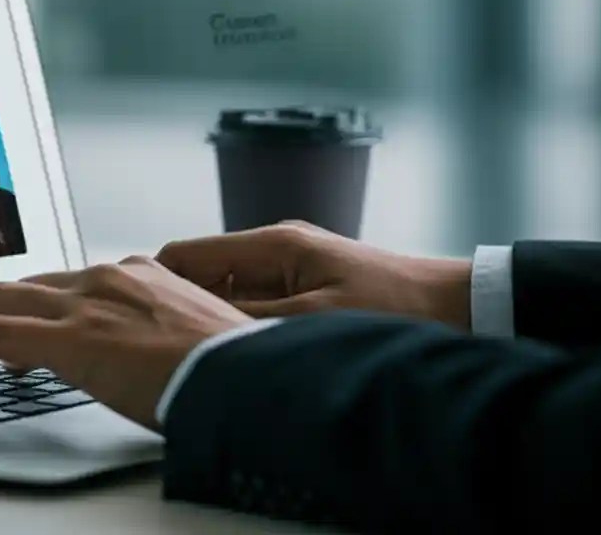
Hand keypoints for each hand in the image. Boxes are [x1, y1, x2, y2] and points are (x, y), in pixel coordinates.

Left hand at [0, 256, 252, 430]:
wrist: (252, 378)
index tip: (19, 339)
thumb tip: (158, 368)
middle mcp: (107, 279)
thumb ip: (167, 342)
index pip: (65, 285)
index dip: (32, 310)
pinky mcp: (68, 337)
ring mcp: (85, 304)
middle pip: (21, 286)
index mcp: (141, 276)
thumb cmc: (238, 371)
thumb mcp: (198, 345)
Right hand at [156, 221, 472, 328]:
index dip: (152, 284)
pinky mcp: (310, 290)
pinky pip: (255, 307)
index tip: (135, 316)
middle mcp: (278, 249)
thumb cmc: (397, 309)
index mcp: (273, 244)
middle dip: (179, 306)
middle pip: (201, 274)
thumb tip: (189, 324)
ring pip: (227, 294)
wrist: (465, 308)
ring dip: (213, 321)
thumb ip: (245, 320)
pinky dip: (241, 328)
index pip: (184, 254)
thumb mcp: (310, 321)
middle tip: (164, 345)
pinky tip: (242, 356)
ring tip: (202, 355)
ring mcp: (294, 269)